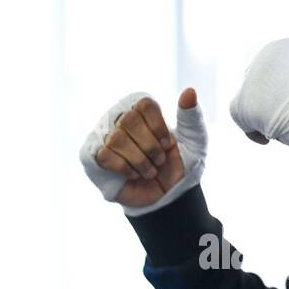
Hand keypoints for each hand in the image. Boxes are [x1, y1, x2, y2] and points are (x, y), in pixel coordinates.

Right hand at [79, 88, 207, 215]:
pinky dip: (125, 168)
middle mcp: (119, 117)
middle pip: (129, 119)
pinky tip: (133, 174)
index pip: (144, 104)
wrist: (169, 196)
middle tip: (159, 160)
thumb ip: (191, 116)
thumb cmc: (180, 165)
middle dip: (150, 146)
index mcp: (141, 109)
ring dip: (140, 161)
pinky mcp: (93, 156)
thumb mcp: (195, 140)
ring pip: (116, 138)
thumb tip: (190, 91)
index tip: (168, 144)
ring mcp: (104, 136)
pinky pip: (104, 155)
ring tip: (149, 171)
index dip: (159, 128)